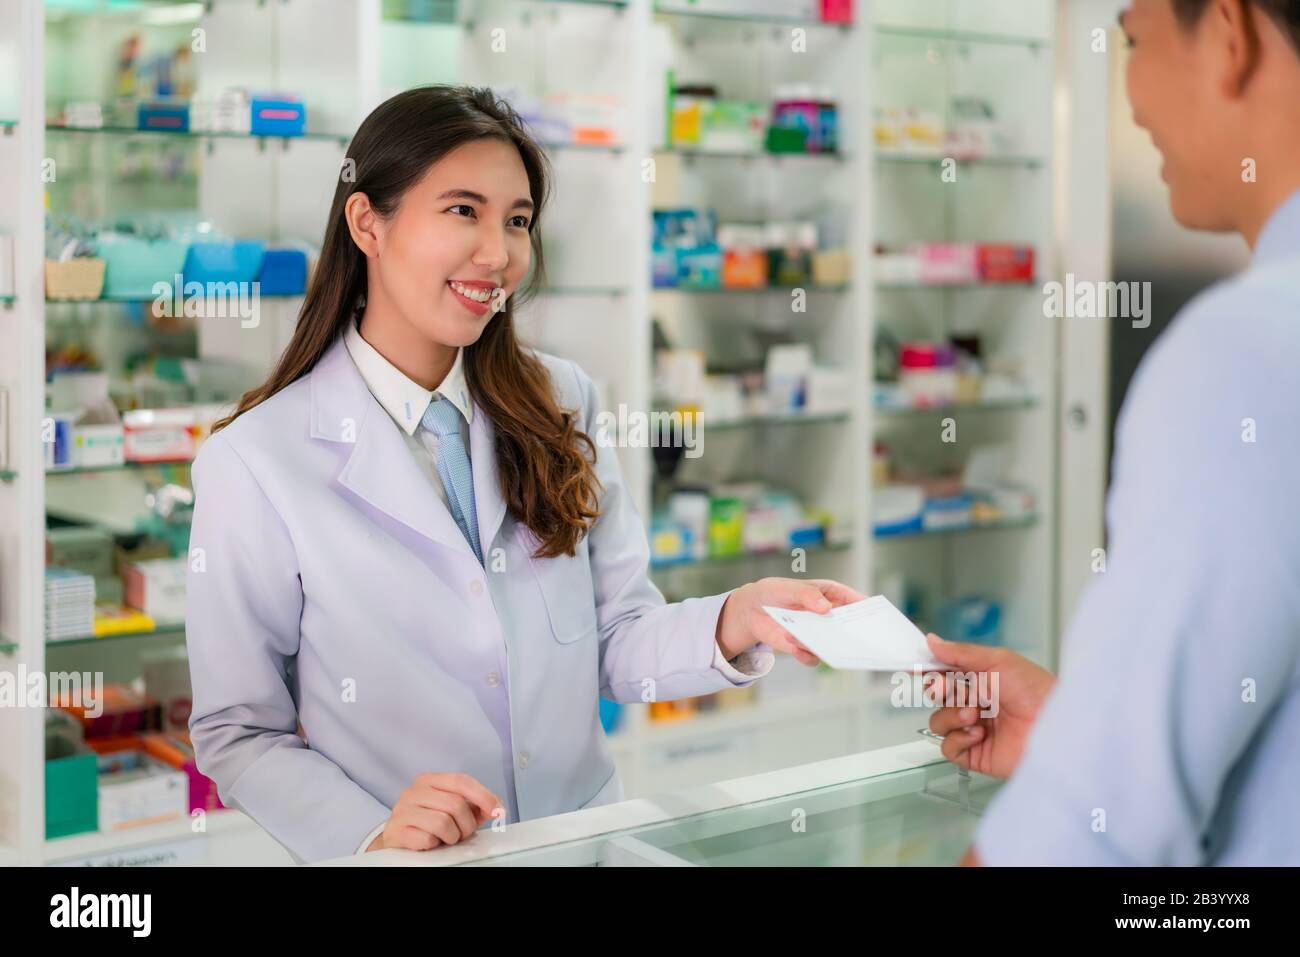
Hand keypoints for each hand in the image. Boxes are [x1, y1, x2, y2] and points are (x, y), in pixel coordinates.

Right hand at [366, 772, 501, 851]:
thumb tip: (496, 807)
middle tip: (463, 833)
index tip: (496, 810)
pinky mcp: (396, 831)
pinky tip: (430, 841)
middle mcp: (414, 791)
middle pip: (456, 804)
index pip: (461, 781)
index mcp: (429, 780)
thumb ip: (474, 805)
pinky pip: (427, 839)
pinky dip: (434, 844)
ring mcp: (402, 810)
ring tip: (447, 838)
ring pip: (443, 822)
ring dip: (452, 836)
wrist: (397, 838)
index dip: (483, 795)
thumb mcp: (451, 808)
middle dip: (467, 824)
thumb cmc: (428, 822)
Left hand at [716, 577, 865, 666]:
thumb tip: (826, 608)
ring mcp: (818, 634)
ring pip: (833, 646)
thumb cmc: (775, 591)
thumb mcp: (789, 588)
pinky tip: (795, 646)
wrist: (753, 609)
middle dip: (855, 636)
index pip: (856, 602)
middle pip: (850, 629)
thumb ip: (807, 596)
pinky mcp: (804, 647)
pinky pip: (812, 657)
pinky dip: (805, 654)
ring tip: (818, 643)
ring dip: (826, 647)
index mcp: (832, 595)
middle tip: (858, 642)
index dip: (867, 610)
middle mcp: (829, 617)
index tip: (875, 619)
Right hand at [925, 634, 1055, 779]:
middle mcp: (976, 704)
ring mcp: (974, 730)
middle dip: (944, 693)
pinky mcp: (975, 754)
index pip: (945, 675)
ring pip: (938, 722)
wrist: (1054, 727)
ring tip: (975, 715)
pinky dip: (957, 739)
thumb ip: (961, 653)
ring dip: (951, 716)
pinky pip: (947, 747)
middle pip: (937, 698)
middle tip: (961, 692)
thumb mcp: (998, 661)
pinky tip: (977, 734)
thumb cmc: (1036, 691)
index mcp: (982, 681)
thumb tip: (933, 641)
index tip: (918, 668)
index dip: (931, 672)